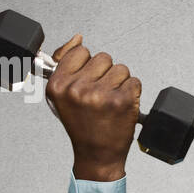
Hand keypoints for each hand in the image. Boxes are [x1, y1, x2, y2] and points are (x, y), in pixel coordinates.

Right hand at [45, 35, 142, 181]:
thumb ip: (66, 62)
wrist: (97, 154)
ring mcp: (101, 95)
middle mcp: (77, 89)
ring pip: (121, 68)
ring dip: (119, 83)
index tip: (87, 80)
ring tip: (110, 101)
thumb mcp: (62, 94)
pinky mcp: (123, 101)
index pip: (80, 51)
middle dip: (105, 73)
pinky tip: (121, 106)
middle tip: (100, 95)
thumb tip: (77, 37)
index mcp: (58, 85)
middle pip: (103, 57)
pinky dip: (132, 92)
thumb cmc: (81, 124)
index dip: (87, 66)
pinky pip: (134, 81)